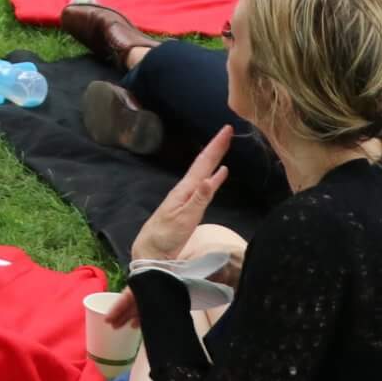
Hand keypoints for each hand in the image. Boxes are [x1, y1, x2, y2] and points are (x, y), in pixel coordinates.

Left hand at [130, 127, 232, 263]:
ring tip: (224, 145)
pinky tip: (221, 173)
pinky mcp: (190, 206)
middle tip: (228, 130)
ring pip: (204, 171)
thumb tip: (211, 177)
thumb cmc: (166, 235)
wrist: (153, 251)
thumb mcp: (184, 218)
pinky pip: (205, 185)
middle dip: (216, 146)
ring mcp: (188, 196)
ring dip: (214, 157)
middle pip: (203, 163)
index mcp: (185, 188)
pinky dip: (214, 176)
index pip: (203, 163)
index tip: (227, 129)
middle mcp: (187, 189)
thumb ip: (199, 199)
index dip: (216, 146)